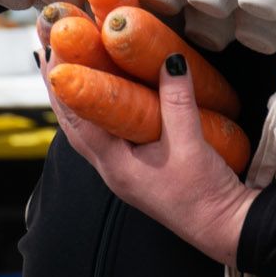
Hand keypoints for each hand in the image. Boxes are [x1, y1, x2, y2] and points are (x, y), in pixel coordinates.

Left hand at [41, 50, 254, 263]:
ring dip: (77, 101)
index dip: (63, 82)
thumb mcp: (191, 143)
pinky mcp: (136, 171)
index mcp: (115, 164)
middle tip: (53, 52)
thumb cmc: (204, 194)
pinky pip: (106, 136)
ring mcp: (122, 172)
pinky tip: (107, 100)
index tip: (53, 49)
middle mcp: (111, 169)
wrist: (223, 228)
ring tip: (72, 71)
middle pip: (72, 124)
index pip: (77, 116)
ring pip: (86, 131)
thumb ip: (178, 101)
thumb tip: (170, 60)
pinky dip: (99, 113)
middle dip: (61, 89)